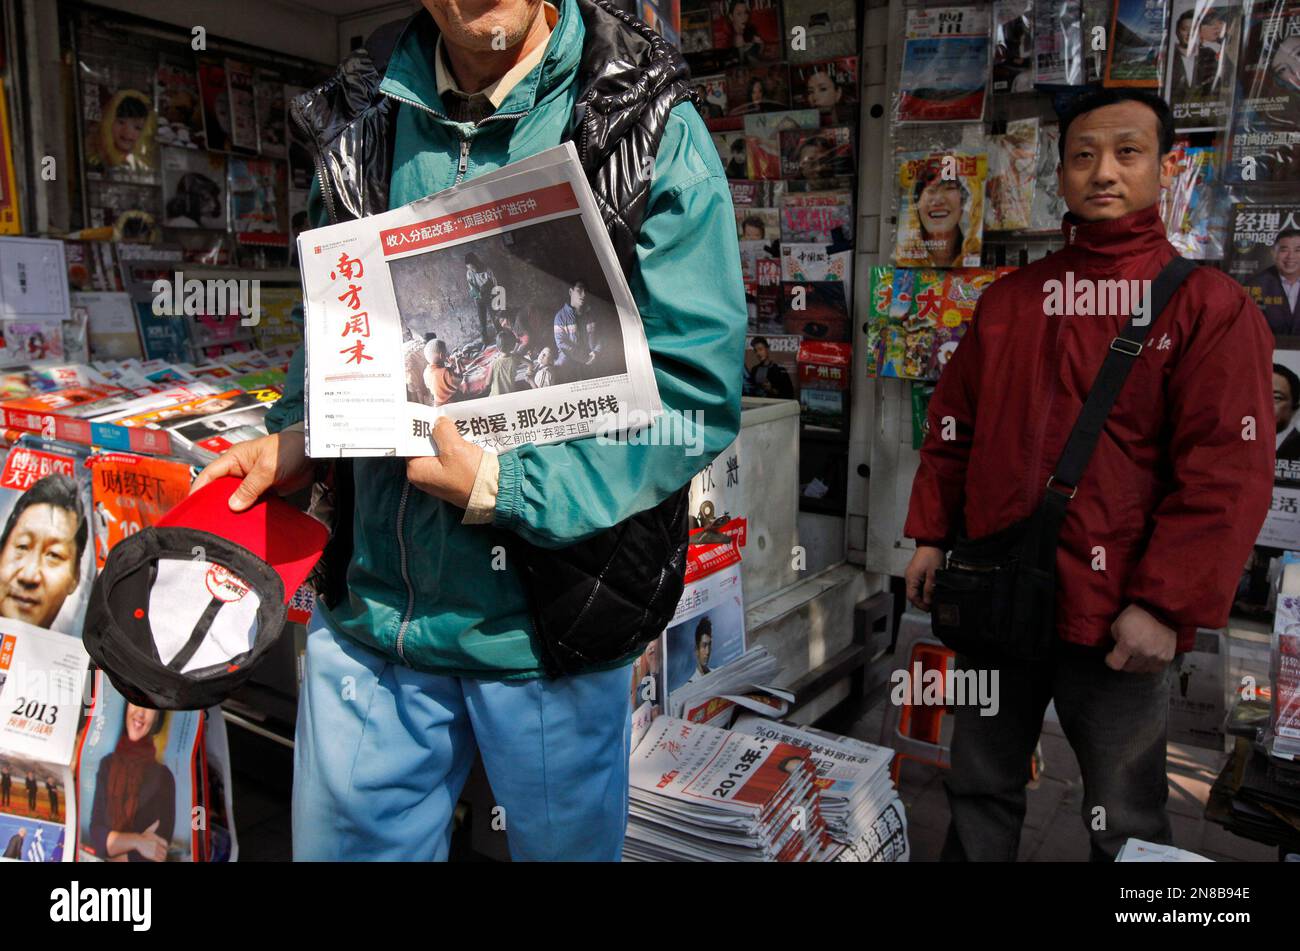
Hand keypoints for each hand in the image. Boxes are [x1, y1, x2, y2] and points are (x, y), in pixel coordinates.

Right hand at [133, 820, 167, 861]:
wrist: (136, 841)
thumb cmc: (141, 837)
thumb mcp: (148, 831)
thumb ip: (154, 826)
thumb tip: (158, 820)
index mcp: (158, 839)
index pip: (165, 843)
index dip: (165, 847)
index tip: (164, 848)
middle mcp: (158, 844)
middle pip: (165, 851)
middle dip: (164, 854)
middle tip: (163, 856)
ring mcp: (155, 850)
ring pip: (163, 856)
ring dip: (162, 858)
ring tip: (161, 859)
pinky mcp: (152, 855)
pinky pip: (159, 860)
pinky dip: (160, 861)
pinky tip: (159, 861)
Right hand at [191, 430, 315, 511]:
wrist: (314, 454)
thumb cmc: (290, 449)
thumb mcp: (268, 467)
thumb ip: (250, 486)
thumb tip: (233, 505)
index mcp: (235, 458)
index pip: (209, 474)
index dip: (199, 490)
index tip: (192, 507)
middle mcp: (240, 470)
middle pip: (220, 490)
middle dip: (214, 504)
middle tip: (208, 521)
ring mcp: (251, 481)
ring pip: (235, 498)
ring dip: (233, 510)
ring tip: (225, 526)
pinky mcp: (263, 491)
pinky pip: (250, 503)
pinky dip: (247, 512)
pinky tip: (245, 523)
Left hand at [406, 417, 482, 509]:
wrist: (494, 492)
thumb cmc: (470, 474)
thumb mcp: (454, 448)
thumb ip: (443, 430)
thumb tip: (439, 422)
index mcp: (417, 470)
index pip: (411, 443)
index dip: (421, 427)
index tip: (430, 415)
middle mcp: (423, 476)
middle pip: (425, 446)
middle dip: (436, 433)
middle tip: (445, 419)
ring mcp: (437, 478)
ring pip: (438, 451)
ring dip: (447, 440)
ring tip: (456, 428)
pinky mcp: (450, 478)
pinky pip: (448, 458)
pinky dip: (454, 449)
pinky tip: (463, 440)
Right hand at [904, 545, 945, 611]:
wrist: (932, 543)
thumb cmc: (932, 555)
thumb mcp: (933, 575)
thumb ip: (929, 590)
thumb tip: (928, 601)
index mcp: (911, 578)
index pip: (912, 597)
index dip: (920, 605)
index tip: (929, 609)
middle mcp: (909, 577)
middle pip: (912, 595)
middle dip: (921, 602)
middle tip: (931, 606)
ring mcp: (912, 574)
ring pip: (915, 590)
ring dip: (923, 596)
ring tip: (932, 599)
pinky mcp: (916, 572)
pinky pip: (917, 585)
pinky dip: (923, 590)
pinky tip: (930, 590)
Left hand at [1106, 604, 1175, 672]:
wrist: (1161, 610)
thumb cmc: (1137, 615)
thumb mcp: (1118, 624)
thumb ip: (1115, 639)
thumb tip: (1117, 648)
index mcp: (1129, 644)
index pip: (1115, 664)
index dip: (1110, 660)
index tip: (1110, 656)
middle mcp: (1143, 653)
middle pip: (1129, 668)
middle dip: (1124, 661)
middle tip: (1125, 653)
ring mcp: (1157, 657)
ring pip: (1142, 669)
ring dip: (1137, 663)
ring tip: (1137, 654)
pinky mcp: (1167, 658)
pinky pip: (1154, 668)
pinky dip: (1149, 664)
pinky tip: (1147, 655)